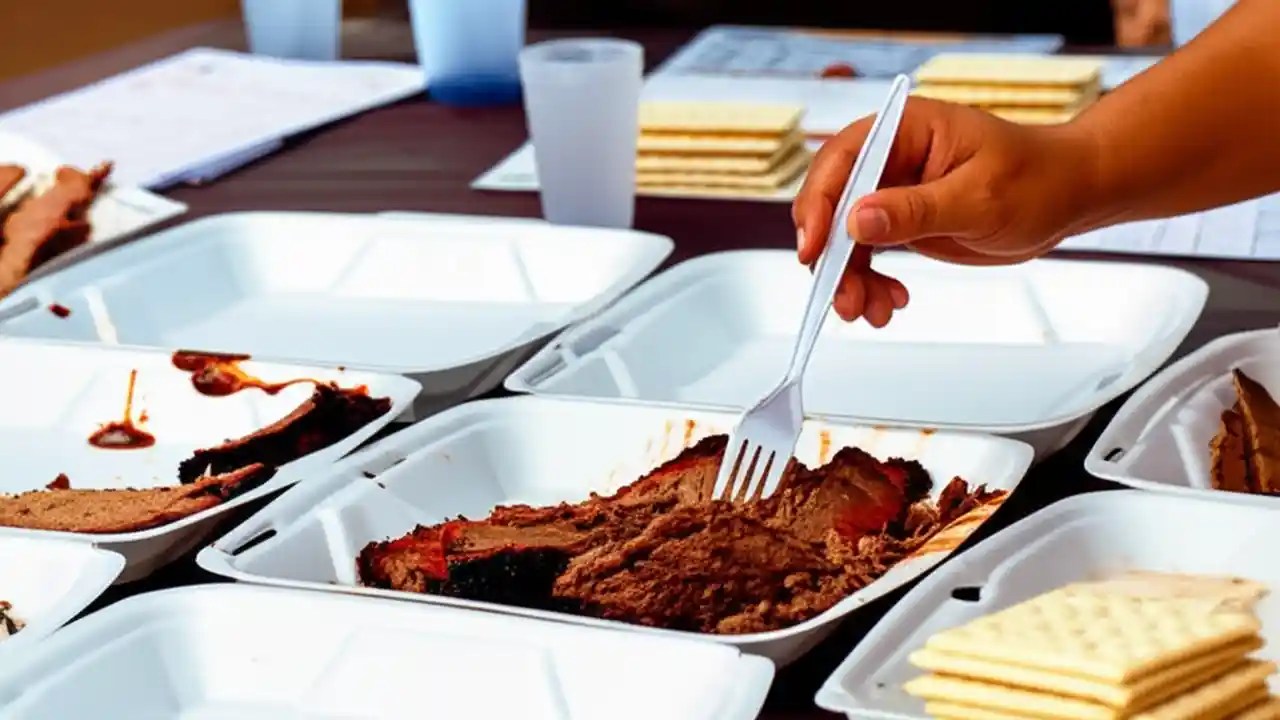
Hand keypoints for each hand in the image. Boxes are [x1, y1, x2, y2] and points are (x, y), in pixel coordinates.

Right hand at [793, 97, 1100, 326]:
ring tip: (870, 311)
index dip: (820, 203)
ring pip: (845, 237)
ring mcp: (892, 192)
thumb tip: (859, 220)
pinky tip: (890, 300)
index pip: (843, 159)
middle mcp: (891, 157)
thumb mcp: (979, 197)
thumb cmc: (1038, 179)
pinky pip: (865, 254)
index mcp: (906, 129)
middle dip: (832, 254)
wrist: (1067, 197)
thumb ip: (917, 210)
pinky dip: (869, 283)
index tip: (815, 248)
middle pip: (834, 203)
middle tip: (842, 296)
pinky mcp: (900, 222)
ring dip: (849, 278)